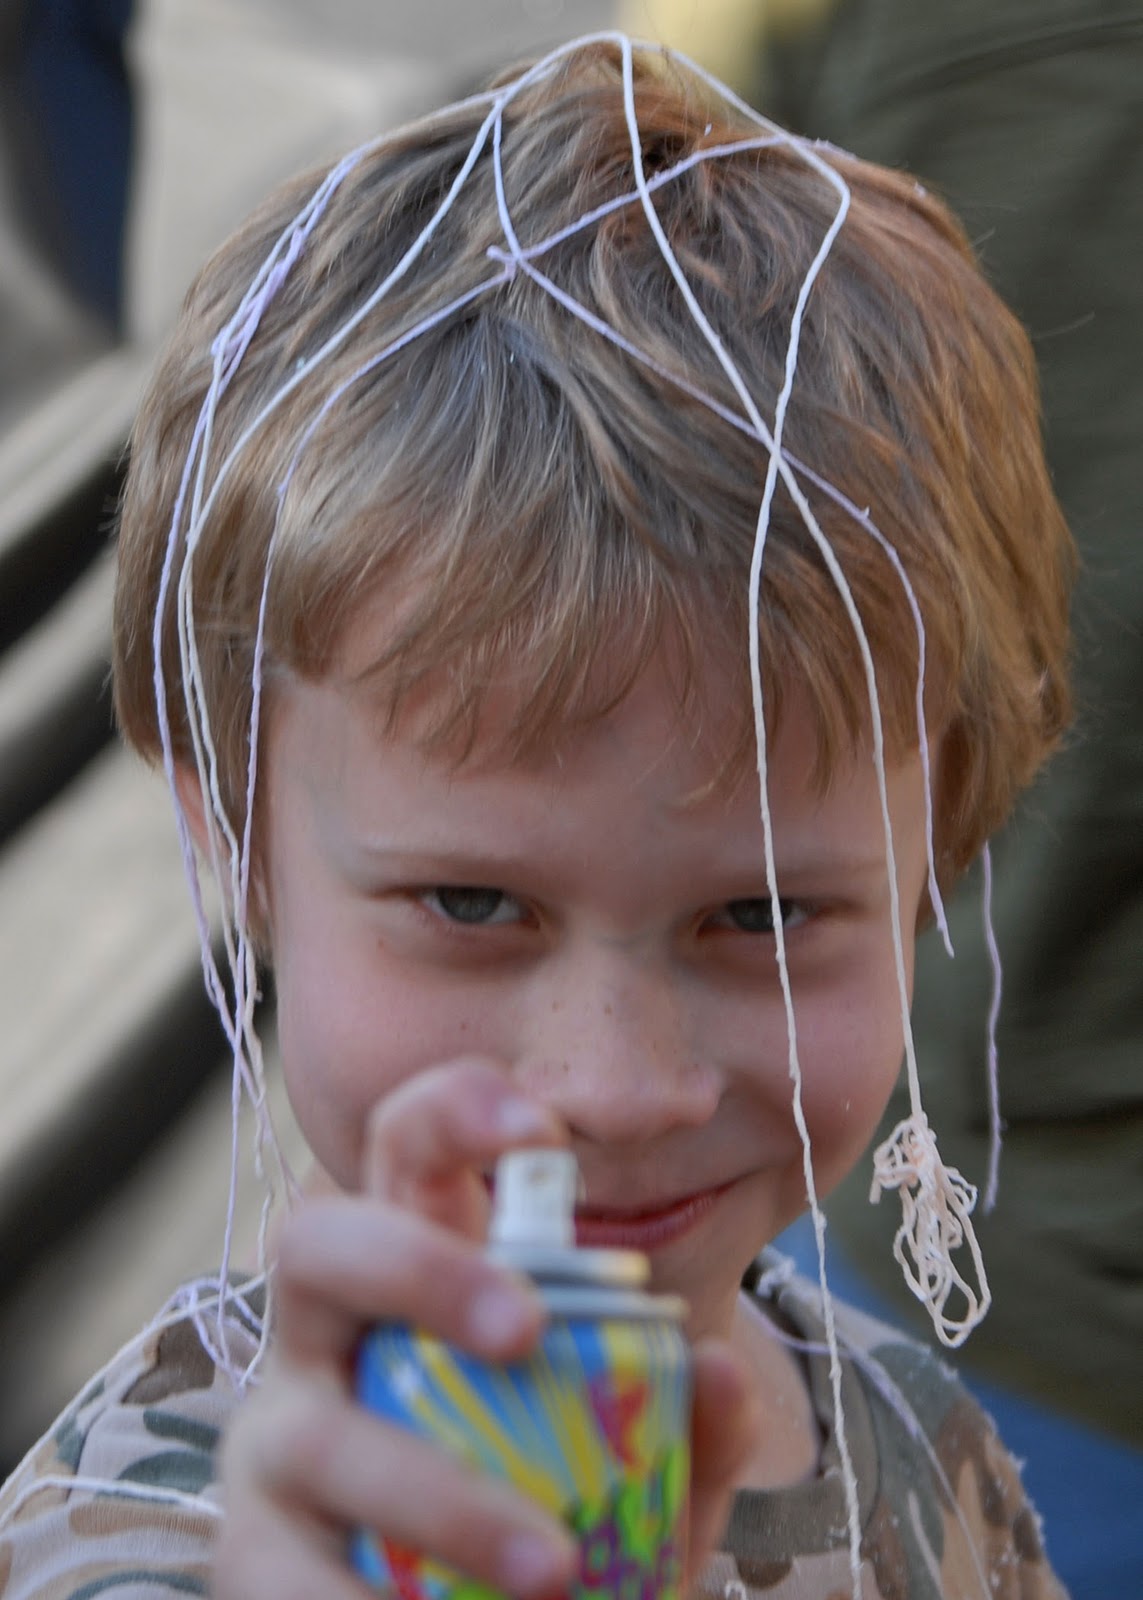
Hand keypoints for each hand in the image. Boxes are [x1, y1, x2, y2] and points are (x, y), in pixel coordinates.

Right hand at [212, 1061, 755, 1597]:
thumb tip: (717, 1366)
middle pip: (316, 1241)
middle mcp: (326, 1337)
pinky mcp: (252, 1554)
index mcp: (415, 1278)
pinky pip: (286, 1572)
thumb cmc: (553, 1515)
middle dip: (418, 1267)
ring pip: (318, 1430)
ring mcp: (277, 1440)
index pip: (406, 1151)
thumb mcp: (642, 1474)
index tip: (541, 1127)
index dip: (455, 1111)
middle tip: (524, 1330)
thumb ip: (687, 1424)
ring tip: (553, 1568)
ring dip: (437, 1493)